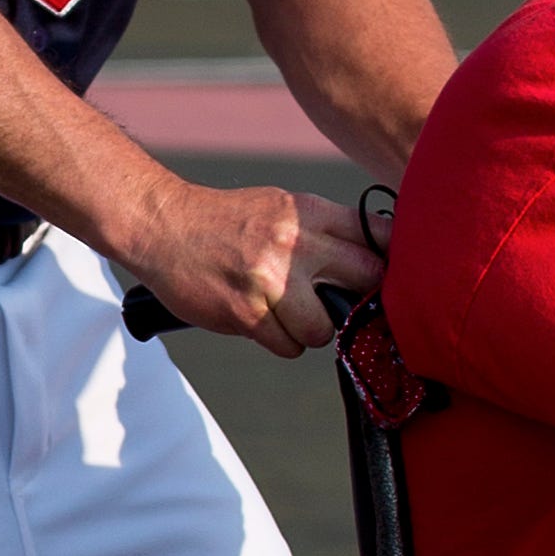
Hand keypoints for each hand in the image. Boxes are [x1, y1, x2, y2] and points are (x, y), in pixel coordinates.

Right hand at [118, 175, 383, 355]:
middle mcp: (295, 242)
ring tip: (284, 313)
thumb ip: (325, 232)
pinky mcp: (246, 313)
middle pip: (365, 281)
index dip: (391, 263)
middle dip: (357, 301)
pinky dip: (278, 341)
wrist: (162, 226)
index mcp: (309, 211)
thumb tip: (375, 264)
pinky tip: (258, 319)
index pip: (377, 237)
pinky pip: (288, 347)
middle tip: (336, 303)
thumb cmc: (226, 222)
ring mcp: (271, 279)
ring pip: (325, 329)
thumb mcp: (281, 208)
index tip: (391, 280)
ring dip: (309, 331)